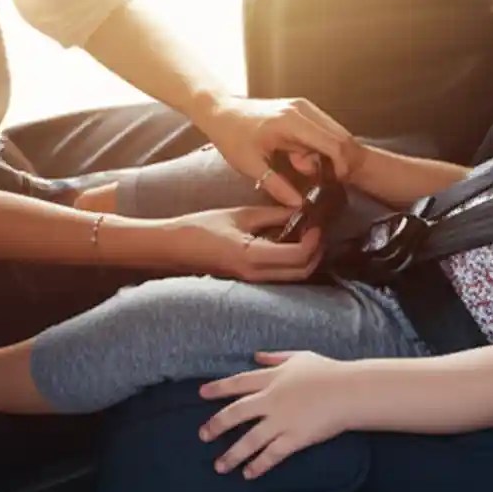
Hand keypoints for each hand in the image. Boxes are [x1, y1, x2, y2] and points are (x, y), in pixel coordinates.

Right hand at [158, 207, 322, 281]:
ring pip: (293, 276)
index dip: (314, 240)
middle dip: (317, 252)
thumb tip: (299, 210)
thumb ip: (272, 215)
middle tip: (318, 229)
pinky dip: (293, 262)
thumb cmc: (201, 228)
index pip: (298, 256)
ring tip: (307, 234)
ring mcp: (253, 281)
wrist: (174, 248)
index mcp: (253, 257)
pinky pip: (281, 275)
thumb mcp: (240, 215)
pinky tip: (290, 242)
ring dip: (307, 258)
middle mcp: (256, 274)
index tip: (316, 223)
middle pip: (302, 271)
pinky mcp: (250, 279)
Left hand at [196, 97, 362, 207]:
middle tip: (321, 181)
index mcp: (292, 122)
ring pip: (332, 134)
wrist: (220, 111)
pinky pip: (322, 131)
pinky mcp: (302, 109)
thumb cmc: (232, 137)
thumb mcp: (250, 166)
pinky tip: (297, 158)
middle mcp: (303, 110)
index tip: (334, 183)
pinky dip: (317, 147)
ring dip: (324, 155)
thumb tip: (298, 204)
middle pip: (339, 138)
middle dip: (335, 161)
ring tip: (298, 167)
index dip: (341, 166)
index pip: (333, 144)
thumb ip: (276, 185)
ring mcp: (304, 107)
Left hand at [197, 351, 354, 479]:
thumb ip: (275, 358)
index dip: (218, 388)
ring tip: (220, 466)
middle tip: (203, 435)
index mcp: (271, 379)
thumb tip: (256, 356)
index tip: (201, 394)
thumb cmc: (328, 371)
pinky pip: (271, 455)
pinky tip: (248, 474)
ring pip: (249, 440)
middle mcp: (271, 400)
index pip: (238, 383)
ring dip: (232, 455)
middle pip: (236, 414)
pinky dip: (258, 465)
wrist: (350, 391)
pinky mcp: (294, 438)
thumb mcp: (299, 357)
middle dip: (216, 425)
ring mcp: (281, 421)